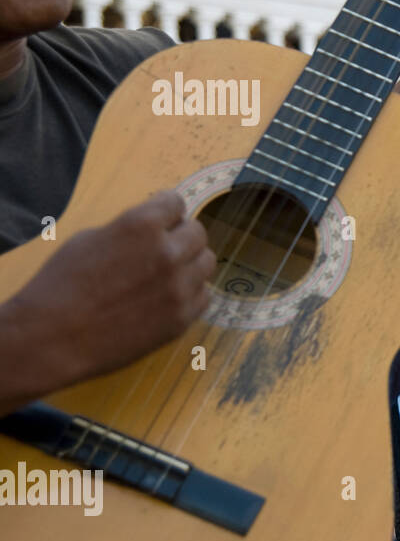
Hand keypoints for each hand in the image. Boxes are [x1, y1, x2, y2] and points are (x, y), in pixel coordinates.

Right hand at [2, 191, 215, 397]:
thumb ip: (129, 230)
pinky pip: (204, 296)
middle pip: (198, 232)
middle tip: (166, 247)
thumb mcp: (89, 239)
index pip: (176, 203)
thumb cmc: (60, 286)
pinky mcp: (182, 318)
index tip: (164, 219)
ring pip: (206, 263)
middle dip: (182, 235)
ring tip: (167, 273)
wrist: (52, 338)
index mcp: (141, 226)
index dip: (167, 211)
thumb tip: (154, 228)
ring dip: (190, 263)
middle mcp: (167, 253)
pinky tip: (168, 297)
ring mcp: (178, 287)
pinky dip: (190, 294)